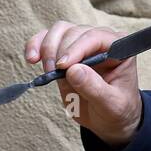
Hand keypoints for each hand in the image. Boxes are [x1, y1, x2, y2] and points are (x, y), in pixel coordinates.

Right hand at [24, 21, 142, 147]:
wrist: (108, 119)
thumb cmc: (116, 109)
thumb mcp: (111, 104)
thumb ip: (94, 87)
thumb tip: (73, 70)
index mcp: (119, 48)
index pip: (95, 37)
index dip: (76, 48)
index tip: (62, 67)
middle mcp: (100, 40)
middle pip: (74, 32)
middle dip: (60, 52)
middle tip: (55, 74)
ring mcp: (81, 44)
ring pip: (59, 31)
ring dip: (47, 48)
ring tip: (48, 71)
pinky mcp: (64, 51)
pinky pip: (47, 39)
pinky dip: (36, 45)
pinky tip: (31, 58)